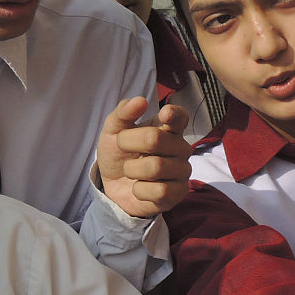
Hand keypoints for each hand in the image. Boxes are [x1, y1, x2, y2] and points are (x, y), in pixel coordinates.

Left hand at [96, 97, 192, 217]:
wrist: (112, 187)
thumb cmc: (119, 154)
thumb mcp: (113, 131)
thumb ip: (123, 114)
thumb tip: (140, 101)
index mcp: (168, 128)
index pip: (180, 117)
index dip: (174, 114)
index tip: (164, 114)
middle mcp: (180, 148)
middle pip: (155, 138)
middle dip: (128, 142)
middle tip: (122, 147)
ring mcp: (181, 171)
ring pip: (156, 167)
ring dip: (132, 170)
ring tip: (131, 171)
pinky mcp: (178, 193)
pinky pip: (160, 191)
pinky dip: (140, 190)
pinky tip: (139, 188)